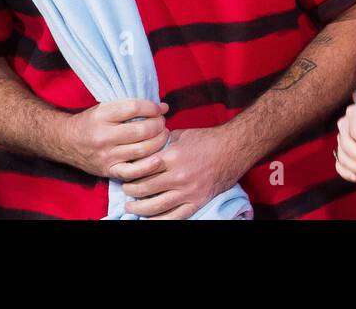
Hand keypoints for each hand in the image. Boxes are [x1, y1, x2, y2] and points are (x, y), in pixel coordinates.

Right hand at [59, 98, 170, 180]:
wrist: (66, 141)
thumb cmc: (90, 122)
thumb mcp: (105, 107)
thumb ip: (131, 106)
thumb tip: (163, 108)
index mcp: (102, 115)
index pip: (134, 108)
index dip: (152, 108)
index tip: (160, 109)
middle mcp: (104, 135)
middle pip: (141, 130)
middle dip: (158, 125)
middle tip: (162, 123)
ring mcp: (106, 155)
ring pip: (141, 150)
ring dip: (159, 142)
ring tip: (163, 136)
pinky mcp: (108, 170)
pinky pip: (133, 172)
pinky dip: (148, 167)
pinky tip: (158, 159)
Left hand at [121, 126, 243, 219]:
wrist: (232, 148)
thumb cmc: (206, 139)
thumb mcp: (179, 135)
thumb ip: (160, 143)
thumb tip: (143, 147)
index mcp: (171, 156)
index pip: (141, 168)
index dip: (128, 172)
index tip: (123, 172)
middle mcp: (178, 175)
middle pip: (145, 188)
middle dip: (130, 190)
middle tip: (124, 190)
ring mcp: (188, 191)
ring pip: (156, 206)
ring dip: (139, 208)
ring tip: (131, 207)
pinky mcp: (197, 202)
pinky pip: (175, 217)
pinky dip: (159, 220)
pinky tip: (149, 220)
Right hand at [334, 97, 355, 181]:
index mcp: (355, 112)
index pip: (355, 129)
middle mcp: (345, 124)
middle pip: (345, 142)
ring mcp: (342, 137)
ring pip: (341, 154)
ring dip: (354, 166)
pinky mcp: (343, 150)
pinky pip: (339, 162)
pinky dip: (345, 171)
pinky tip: (355, 178)